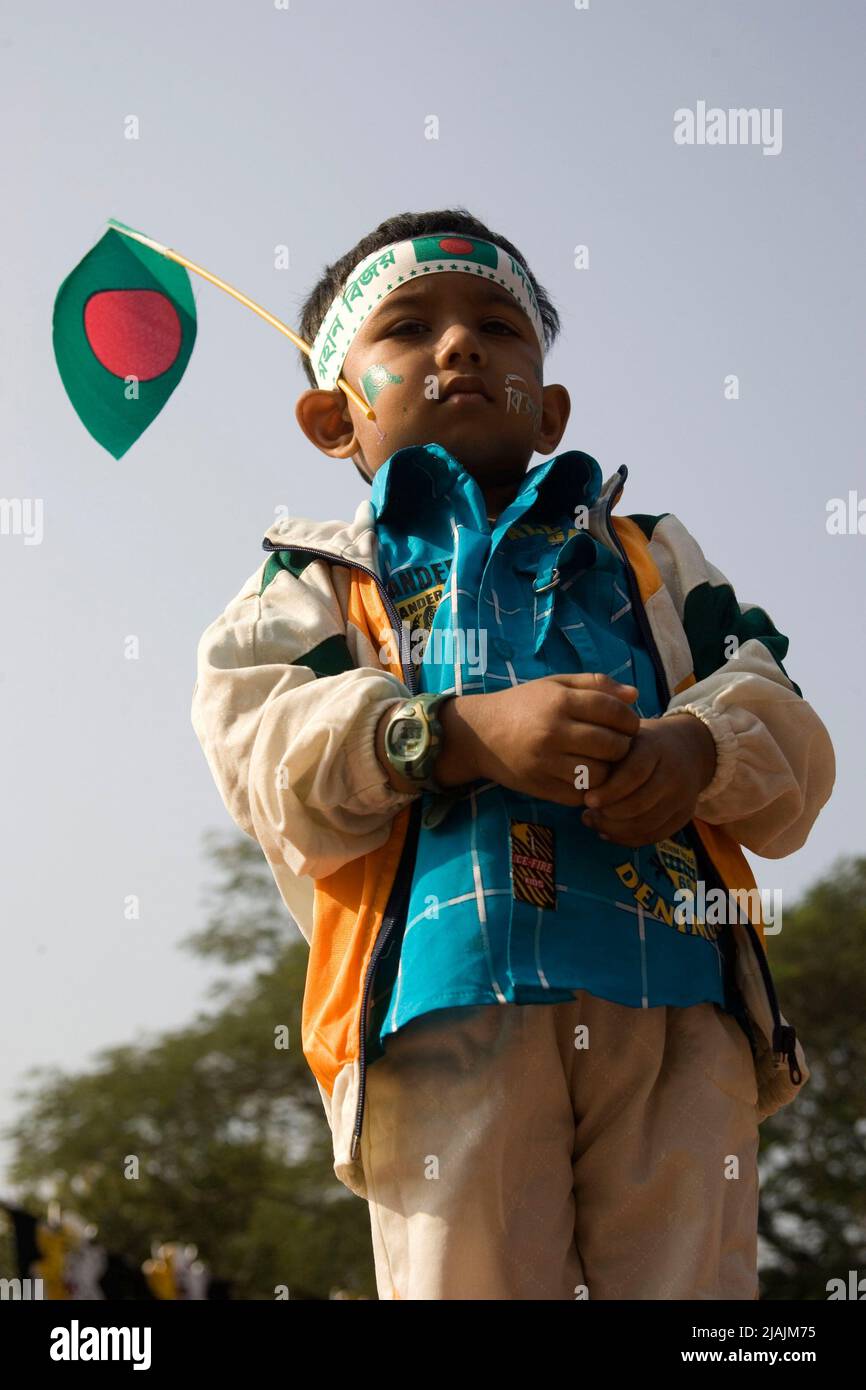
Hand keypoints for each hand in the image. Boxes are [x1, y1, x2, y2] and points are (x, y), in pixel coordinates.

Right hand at [434, 673, 639, 805]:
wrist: (479, 734)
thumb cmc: (523, 705)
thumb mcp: (555, 685)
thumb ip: (595, 685)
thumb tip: (635, 695)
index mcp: (559, 701)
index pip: (613, 711)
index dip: (629, 719)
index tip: (627, 724)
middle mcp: (553, 732)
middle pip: (612, 745)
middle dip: (623, 746)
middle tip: (618, 745)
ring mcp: (546, 763)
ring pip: (600, 774)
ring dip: (608, 770)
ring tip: (602, 761)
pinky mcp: (541, 787)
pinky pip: (581, 793)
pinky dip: (589, 787)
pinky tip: (584, 775)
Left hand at [579, 712, 717, 845]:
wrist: (687, 749)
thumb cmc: (642, 744)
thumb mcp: (624, 738)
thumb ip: (604, 757)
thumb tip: (580, 785)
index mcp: (655, 747)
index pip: (634, 773)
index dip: (609, 790)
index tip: (587, 800)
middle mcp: (674, 772)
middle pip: (640, 804)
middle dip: (609, 815)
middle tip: (587, 814)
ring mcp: (683, 796)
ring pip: (646, 824)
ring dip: (615, 829)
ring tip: (594, 821)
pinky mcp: (685, 815)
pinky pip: (654, 835)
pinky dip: (628, 838)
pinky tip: (608, 831)